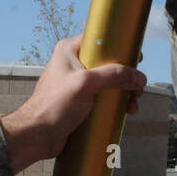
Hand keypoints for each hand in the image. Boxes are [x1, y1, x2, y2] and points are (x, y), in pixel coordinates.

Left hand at [0, 35, 146, 172]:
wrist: (37, 135)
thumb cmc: (53, 106)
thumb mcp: (86, 84)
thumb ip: (114, 76)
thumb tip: (139, 77)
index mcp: (70, 50)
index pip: (101, 40)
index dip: (121, 47)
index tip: (136, 58)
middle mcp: (74, 64)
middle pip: (110, 63)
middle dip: (127, 76)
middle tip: (137, 88)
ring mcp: (78, 84)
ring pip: (110, 83)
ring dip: (125, 92)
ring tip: (132, 104)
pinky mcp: (81, 101)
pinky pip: (104, 98)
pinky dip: (116, 104)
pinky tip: (125, 112)